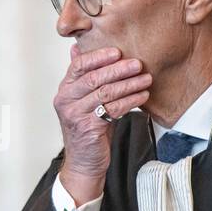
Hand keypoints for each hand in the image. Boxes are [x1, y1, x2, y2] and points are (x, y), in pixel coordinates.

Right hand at [53, 45, 150, 203]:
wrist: (84, 162)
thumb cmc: (87, 128)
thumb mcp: (82, 100)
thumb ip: (83, 76)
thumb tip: (77, 48)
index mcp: (65, 90)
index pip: (78, 66)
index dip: (98, 57)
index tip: (117, 51)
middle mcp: (66, 101)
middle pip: (93, 78)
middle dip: (118, 69)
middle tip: (137, 63)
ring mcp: (75, 115)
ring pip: (105, 93)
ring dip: (129, 84)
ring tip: (145, 78)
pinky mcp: (88, 128)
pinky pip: (113, 109)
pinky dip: (130, 101)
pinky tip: (142, 96)